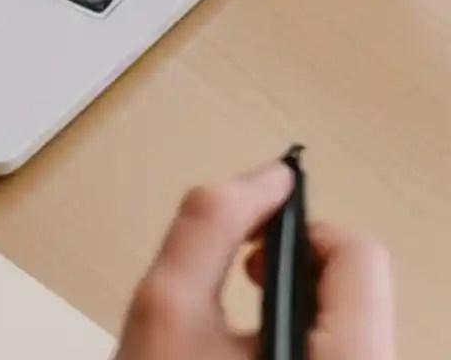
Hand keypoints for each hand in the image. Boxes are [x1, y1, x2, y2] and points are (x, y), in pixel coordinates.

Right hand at [114, 162, 394, 359]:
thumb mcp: (165, 310)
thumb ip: (210, 225)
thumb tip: (264, 178)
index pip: (355, 255)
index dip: (296, 227)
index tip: (253, 232)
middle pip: (354, 291)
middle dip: (286, 274)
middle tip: (234, 282)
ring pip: (344, 327)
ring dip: (288, 310)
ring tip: (234, 331)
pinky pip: (334, 355)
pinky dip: (292, 342)